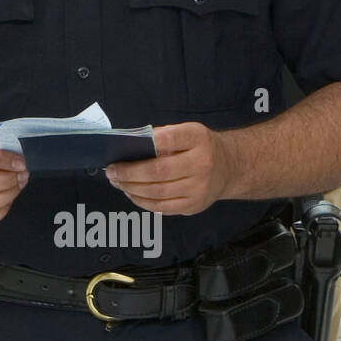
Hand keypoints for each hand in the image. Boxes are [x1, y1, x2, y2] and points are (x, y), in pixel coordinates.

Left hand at [105, 122, 230, 215]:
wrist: (229, 167)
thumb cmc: (198, 147)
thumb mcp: (187, 132)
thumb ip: (162, 136)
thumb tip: (130, 147)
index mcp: (198, 139)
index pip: (169, 139)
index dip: (145, 143)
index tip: (122, 147)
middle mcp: (202, 164)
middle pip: (158, 172)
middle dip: (129, 173)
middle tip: (111, 171)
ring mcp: (200, 188)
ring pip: (158, 193)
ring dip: (131, 189)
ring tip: (117, 182)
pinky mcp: (195, 206)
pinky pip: (163, 208)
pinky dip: (142, 202)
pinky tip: (131, 194)